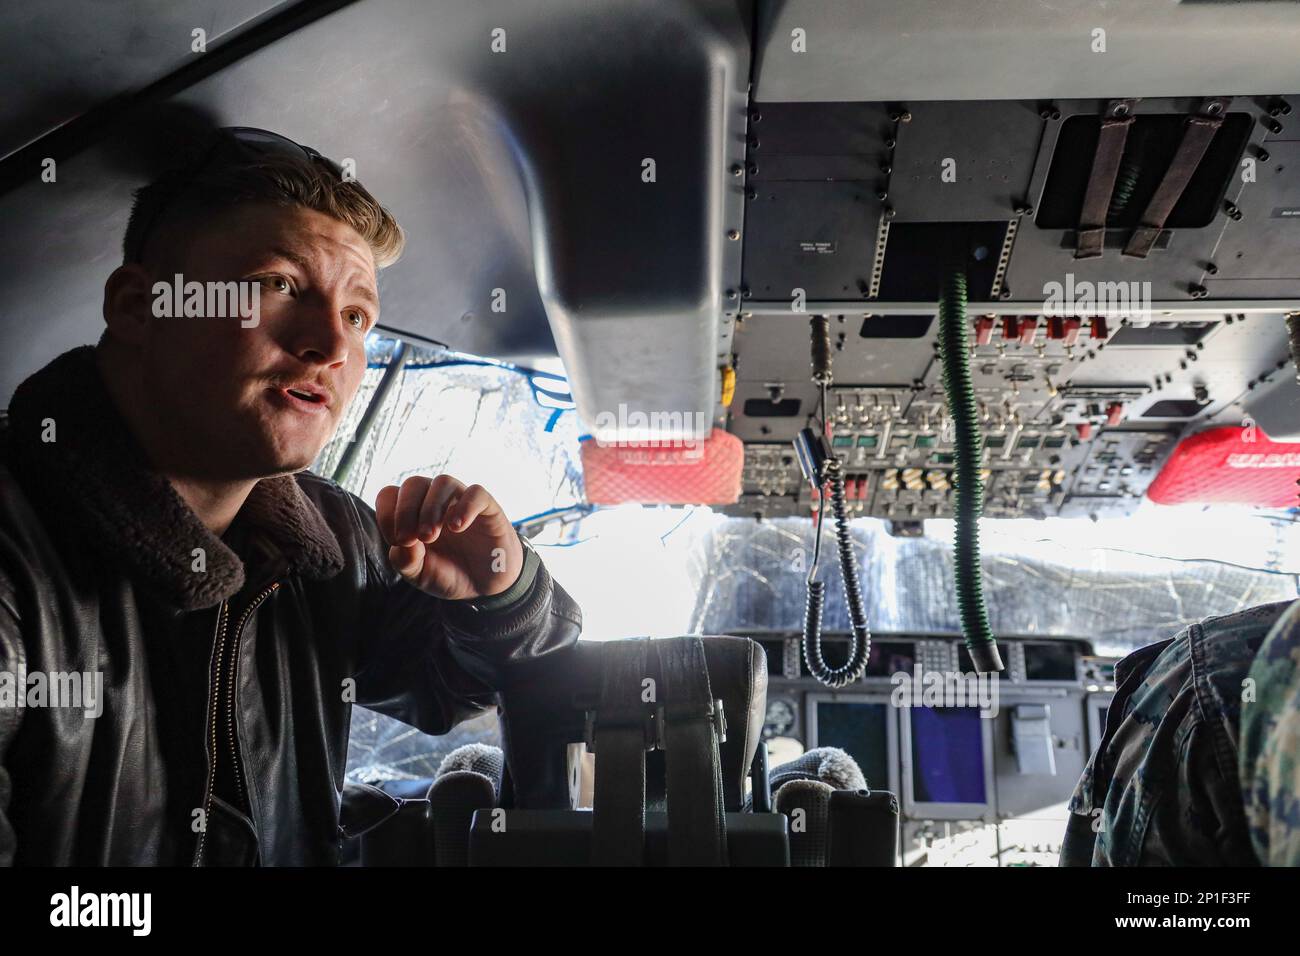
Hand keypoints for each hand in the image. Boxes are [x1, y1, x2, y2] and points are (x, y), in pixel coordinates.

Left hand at [374, 475, 523, 599]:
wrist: (486, 586)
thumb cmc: (450, 573)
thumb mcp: (420, 575)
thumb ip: (405, 561)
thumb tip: (402, 543)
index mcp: (412, 514)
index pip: (390, 495)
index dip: (388, 515)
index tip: (399, 542)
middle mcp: (435, 502)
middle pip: (413, 483)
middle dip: (406, 510)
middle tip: (410, 539)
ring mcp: (461, 502)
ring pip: (443, 482)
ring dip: (431, 507)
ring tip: (430, 536)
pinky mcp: (487, 507)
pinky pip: (476, 493)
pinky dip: (465, 507)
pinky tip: (457, 528)